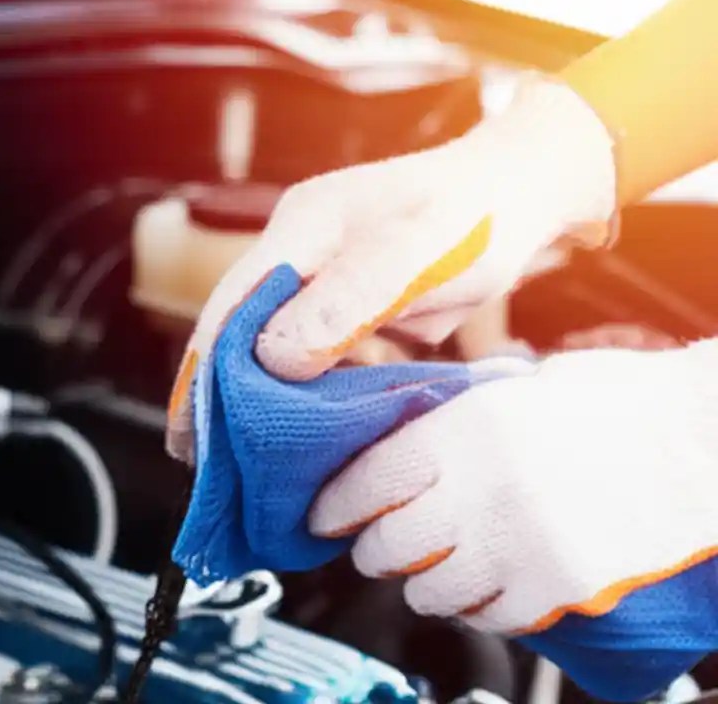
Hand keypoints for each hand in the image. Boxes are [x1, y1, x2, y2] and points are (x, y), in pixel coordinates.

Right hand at [166, 76, 615, 460]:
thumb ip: (346, 304)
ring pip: (275, 348)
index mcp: (300, 230)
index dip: (203, 369)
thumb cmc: (476, 217)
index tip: (188, 433)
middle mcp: (300, 255)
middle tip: (202, 463)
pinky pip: (316, 358)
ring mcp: (326, 282)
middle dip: (218, 394)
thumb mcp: (414, 256)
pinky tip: (297, 439)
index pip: (232, 306)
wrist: (525, 193)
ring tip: (239, 462)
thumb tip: (273, 359)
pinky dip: (303, 398)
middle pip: (241, 330)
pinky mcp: (353, 308)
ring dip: (257, 400)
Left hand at [310, 342, 717, 700]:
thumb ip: (455, 416)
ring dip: (423, 583)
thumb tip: (401, 437)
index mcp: (461, 432)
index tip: (324, 517)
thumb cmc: (619, 402)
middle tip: (382, 543)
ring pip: (428, 591)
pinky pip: (490, 617)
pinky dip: (481, 607)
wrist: (705, 439)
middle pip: (384, 546)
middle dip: (375, 548)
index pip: (363, 483)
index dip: (334, 506)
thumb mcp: (520, 386)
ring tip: (438, 566)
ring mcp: (518, 546)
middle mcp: (479, 491)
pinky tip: (492, 584)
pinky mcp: (557, 588)